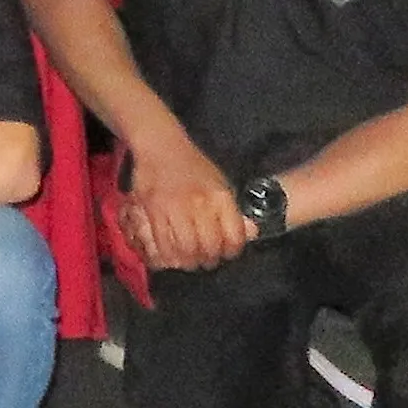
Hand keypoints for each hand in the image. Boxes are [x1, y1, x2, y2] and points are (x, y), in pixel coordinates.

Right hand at [124, 133, 251, 273]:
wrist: (161, 146)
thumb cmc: (193, 166)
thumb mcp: (220, 184)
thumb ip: (234, 211)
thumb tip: (253, 233)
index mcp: (220, 196)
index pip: (234, 236)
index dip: (231, 251)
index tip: (226, 253)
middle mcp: (200, 203)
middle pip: (209, 248)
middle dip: (208, 260)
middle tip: (205, 261)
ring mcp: (176, 207)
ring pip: (185, 250)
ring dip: (187, 261)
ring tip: (188, 261)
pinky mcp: (154, 210)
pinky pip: (162, 243)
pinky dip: (167, 255)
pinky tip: (170, 255)